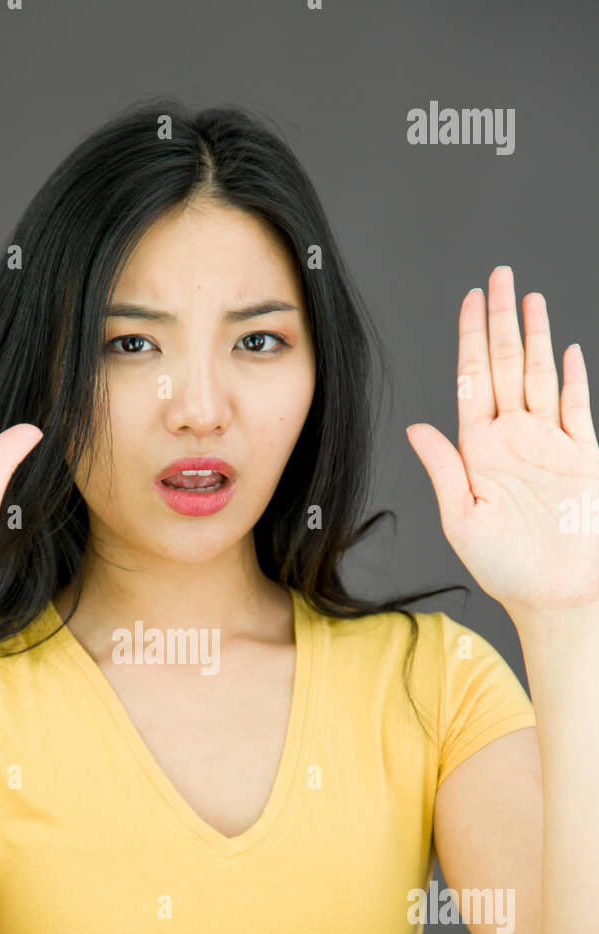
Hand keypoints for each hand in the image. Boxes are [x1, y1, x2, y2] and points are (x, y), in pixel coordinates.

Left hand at [405, 266, 598, 620]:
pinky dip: (573, 375)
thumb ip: (444, 470)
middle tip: (498, 276)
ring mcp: (549, 443)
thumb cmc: (504, 567)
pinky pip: (578, 406)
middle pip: (507, 365)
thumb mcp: (462, 520)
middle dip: (501, 320)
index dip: (471, 339)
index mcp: (479, 450)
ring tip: (529, 297)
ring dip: (535, 335)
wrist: (555, 594)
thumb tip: (416, 428)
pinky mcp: (582, 455)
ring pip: (541, 376)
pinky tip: (564, 347)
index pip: (473, 381)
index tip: (469, 301)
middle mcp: (513, 438)